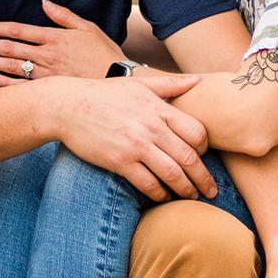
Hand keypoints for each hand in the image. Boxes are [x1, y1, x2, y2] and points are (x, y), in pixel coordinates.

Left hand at [0, 0, 126, 81]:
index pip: (17, 30)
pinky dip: (5, 83)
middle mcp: (46, 55)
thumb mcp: (87, 28)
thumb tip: (44, 2)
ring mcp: (46, 74)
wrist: (119, 80)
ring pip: (10, 66)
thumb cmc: (104, 53)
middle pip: (8, 48)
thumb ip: (63, 15)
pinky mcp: (50, 90)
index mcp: (53, 37)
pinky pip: (22, 86)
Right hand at [47, 74, 216, 200]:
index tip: (203, 159)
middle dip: (203, 178)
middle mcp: (151, 127)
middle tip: (210, 191)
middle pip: (189, 157)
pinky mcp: (119, 161)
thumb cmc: (103, 94)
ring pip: (172, 174)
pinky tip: (163, 197)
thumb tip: (198, 80)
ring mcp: (135, 145)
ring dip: (186, 190)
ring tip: (192, 198)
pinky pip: (148, 184)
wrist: (67, 106)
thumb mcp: (138, 85)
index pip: (197, 132)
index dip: (205, 149)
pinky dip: (160, 194)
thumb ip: (170, 84)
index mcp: (159, 108)